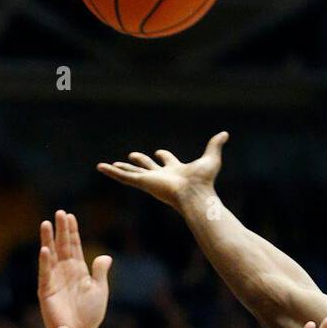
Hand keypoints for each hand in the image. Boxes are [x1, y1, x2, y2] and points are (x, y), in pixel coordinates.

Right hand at [37, 210, 110, 327]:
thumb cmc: (90, 314)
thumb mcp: (100, 290)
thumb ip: (101, 272)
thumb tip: (105, 256)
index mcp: (78, 270)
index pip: (74, 246)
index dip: (72, 231)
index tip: (70, 216)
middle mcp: (65, 271)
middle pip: (62, 246)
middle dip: (61, 230)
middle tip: (59, 212)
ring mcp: (54, 279)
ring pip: (51, 255)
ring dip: (48, 240)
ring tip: (46, 223)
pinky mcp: (46, 289)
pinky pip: (45, 272)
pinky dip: (45, 261)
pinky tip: (45, 249)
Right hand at [97, 131, 227, 210]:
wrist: (196, 194)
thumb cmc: (205, 181)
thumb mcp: (211, 158)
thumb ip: (215, 145)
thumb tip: (225, 134)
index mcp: (175, 170)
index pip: (166, 160)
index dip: (164, 155)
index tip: (159, 152)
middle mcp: (161, 176)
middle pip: (146, 167)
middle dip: (139, 162)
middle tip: (131, 156)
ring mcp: (150, 180)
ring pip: (130, 174)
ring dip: (118, 169)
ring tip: (105, 166)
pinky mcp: (143, 183)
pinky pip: (124, 177)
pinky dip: (112, 172)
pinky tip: (101, 168)